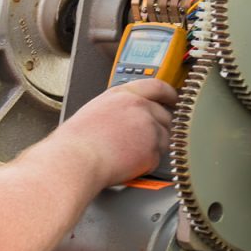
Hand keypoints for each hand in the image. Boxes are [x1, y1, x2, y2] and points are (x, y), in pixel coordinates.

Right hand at [59, 79, 176, 188]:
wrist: (77, 160)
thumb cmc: (77, 141)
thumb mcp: (96, 110)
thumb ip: (118, 107)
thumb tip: (126, 117)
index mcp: (123, 94)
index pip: (157, 86)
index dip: (168, 93)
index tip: (173, 98)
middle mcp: (139, 107)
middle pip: (164, 115)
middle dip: (158, 127)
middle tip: (143, 139)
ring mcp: (149, 128)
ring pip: (164, 138)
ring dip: (153, 147)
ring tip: (128, 153)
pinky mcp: (152, 150)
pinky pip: (157, 158)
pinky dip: (146, 163)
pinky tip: (128, 163)